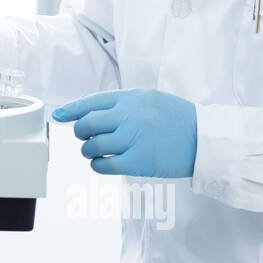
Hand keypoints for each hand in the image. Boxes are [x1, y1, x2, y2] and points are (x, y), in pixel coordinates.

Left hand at [52, 89, 197, 177]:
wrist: (204, 139)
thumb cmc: (176, 118)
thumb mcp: (149, 99)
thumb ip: (121, 103)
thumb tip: (89, 112)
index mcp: (131, 98)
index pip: (91, 102)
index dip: (71, 110)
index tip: (58, 115)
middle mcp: (129, 116)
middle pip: (87, 125)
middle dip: (81, 133)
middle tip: (88, 138)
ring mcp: (133, 139)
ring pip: (92, 146)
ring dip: (89, 151)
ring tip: (99, 151)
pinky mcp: (138, 162)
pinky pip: (104, 165)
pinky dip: (98, 165)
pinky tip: (104, 162)